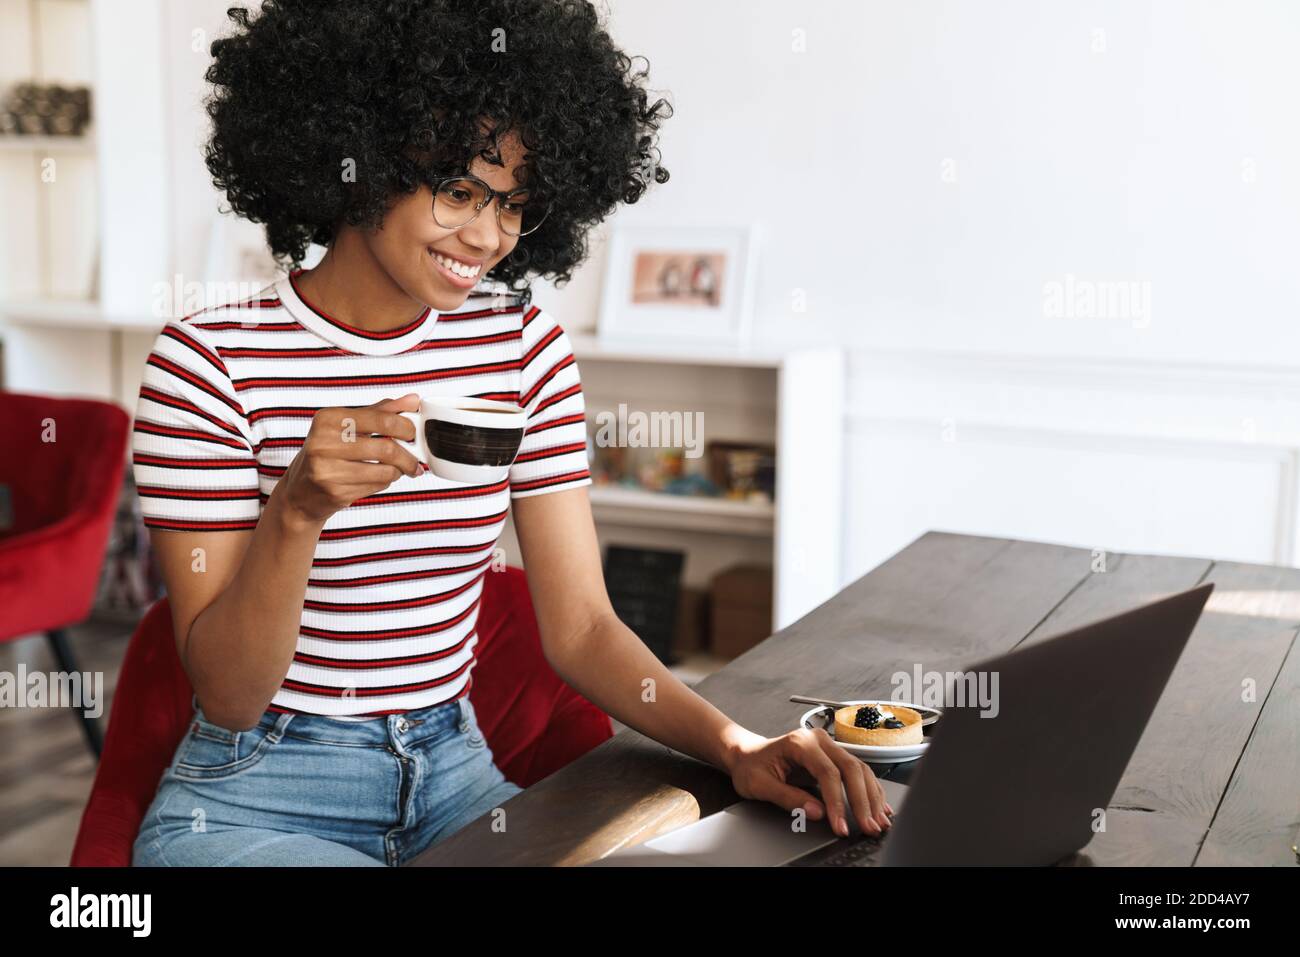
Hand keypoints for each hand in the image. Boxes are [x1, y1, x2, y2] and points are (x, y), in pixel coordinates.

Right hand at [277, 394, 421, 524]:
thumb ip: (380, 412)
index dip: (405, 427)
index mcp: (328, 418)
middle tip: (415, 459)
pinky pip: (376, 486)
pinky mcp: (334, 492)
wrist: (300, 492)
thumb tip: (412, 399)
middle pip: (386, 448)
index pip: (381, 419)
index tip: (413, 433)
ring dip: (398, 471)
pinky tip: (378, 478)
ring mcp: (327, 469)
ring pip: (384, 471)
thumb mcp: (347, 426)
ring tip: (398, 470)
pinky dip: (384, 482)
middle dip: (408, 456)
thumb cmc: (327, 453)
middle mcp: (323, 442)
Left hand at [723, 727, 893, 837]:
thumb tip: (817, 812)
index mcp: (801, 742)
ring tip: (879, 821)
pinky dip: (870, 790)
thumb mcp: (760, 785)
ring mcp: (828, 746)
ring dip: (872, 797)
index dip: (838, 802)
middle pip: (851, 769)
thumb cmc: (751, 766)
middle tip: (870, 827)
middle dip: (863, 801)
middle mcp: (818, 740)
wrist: (747, 754)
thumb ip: (789, 798)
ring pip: (860, 769)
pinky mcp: (833, 756)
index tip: (841, 825)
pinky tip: (878, 806)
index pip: (828, 773)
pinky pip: (858, 771)